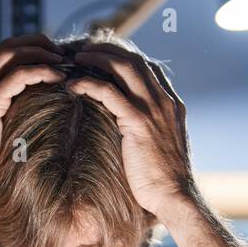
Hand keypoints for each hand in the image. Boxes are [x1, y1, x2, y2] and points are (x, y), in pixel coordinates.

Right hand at [0, 34, 66, 200]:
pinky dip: (40, 72)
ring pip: (10, 54)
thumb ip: (8, 119)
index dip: (28, 48)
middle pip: (6, 46)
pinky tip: (57, 78)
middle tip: (61, 51)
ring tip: (62, 60)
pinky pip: (17, 76)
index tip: (52, 55)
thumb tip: (34, 120)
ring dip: (40, 52)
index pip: (2, 54)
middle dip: (36, 42)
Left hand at [67, 44, 193, 217]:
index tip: (102, 55)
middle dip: (107, 49)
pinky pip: (109, 92)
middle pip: (134, 59)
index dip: (123, 56)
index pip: (147, 66)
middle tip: (84, 50)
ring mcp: (153, 109)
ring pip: (123, 67)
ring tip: (75, 59)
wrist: (174, 196)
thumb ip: (151, 130)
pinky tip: (72, 86)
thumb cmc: (163, 180)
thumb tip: (130, 129)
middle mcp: (164, 100)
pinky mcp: (138, 122)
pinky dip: (88, 84)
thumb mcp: (161, 147)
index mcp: (171, 103)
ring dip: (96, 58)